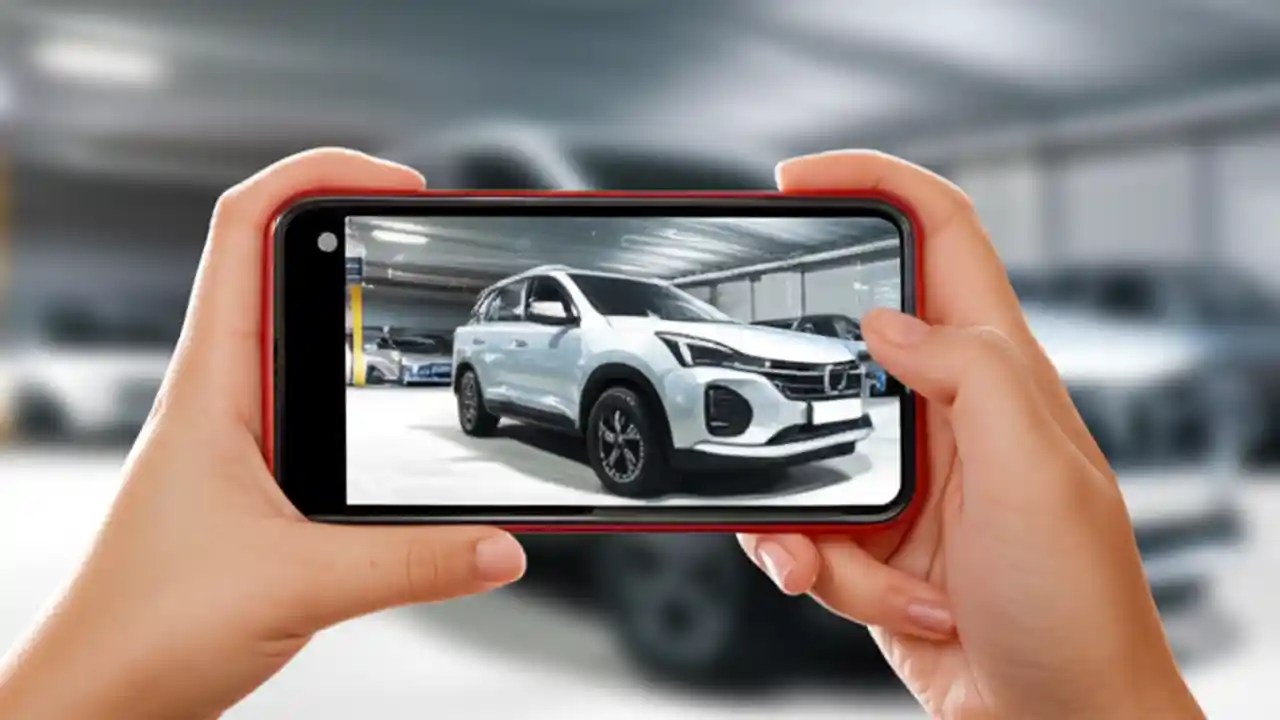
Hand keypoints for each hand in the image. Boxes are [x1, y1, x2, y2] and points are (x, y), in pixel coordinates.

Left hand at [0, 149, 526, 718]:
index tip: (400, 182)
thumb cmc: (143, 630)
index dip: (321, 176)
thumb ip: (415, 563)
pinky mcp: (257, 481)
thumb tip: (501, 544)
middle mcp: (222, 396)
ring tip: (421, 293)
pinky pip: (313, 401)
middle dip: (353, 225)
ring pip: (296, 332)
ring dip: (354, 300)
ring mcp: (238, 437)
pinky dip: (360, 379)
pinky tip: (397, 407)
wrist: (95, 697)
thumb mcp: (299, 586)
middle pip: (277, 262)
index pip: (247, 228)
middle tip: (427, 228)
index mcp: (212, 385)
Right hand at [739, 151, 1203, 718]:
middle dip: (788, 377)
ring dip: (796, 506)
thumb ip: (968, 374)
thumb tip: (885, 319)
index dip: (873, 184)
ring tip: (823, 555)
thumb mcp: (1034, 472)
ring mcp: (903, 476)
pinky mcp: (871, 538)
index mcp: (996, 373)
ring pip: (799, 444)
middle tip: (752, 397)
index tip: (796, 178)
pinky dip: (805, 559)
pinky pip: (801, 522)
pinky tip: (836, 585)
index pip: (940, 234)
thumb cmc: (1076, 608)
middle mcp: (945, 413)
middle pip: (840, 341)